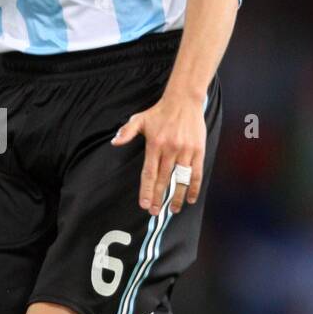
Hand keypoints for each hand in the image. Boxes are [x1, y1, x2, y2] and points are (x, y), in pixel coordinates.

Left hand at [111, 94, 205, 214]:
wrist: (184, 100)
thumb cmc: (160, 112)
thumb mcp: (139, 119)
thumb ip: (126, 132)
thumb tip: (115, 142)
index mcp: (155, 144)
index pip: (149, 173)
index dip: (147, 190)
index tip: (144, 204)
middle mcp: (170, 149)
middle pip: (164, 180)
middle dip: (159, 198)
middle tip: (155, 212)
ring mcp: (185, 151)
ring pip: (181, 179)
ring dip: (177, 197)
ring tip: (173, 210)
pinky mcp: (198, 151)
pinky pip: (197, 173)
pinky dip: (194, 187)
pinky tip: (191, 199)